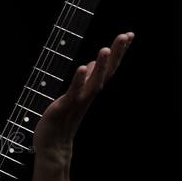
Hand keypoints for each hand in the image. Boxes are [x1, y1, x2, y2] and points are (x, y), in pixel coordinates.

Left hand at [33, 32, 133, 155]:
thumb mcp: (73, 96)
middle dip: (116, 54)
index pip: (108, 68)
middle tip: (125, 35)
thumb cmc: (62, 119)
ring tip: (105, 49)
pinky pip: (73, 93)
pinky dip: (78, 81)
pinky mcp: (64, 107)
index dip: (118, 52)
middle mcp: (88, 95)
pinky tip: (81, 68)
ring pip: (93, 83)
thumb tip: (90, 65)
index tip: (129, 35)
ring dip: (100, 66)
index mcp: (90, 90)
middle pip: (106, 72)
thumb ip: (83, 81)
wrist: (53, 145)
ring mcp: (78, 101)